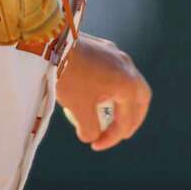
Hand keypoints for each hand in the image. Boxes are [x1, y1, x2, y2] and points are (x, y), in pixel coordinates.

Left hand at [56, 33, 151, 150]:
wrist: (50, 43)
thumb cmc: (68, 75)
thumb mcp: (79, 108)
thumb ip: (90, 128)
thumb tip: (91, 136)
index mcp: (127, 84)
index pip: (126, 119)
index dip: (112, 137)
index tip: (96, 145)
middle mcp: (127, 66)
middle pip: (140, 97)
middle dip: (132, 118)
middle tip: (122, 132)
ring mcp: (116, 53)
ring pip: (128, 81)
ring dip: (122, 100)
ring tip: (108, 114)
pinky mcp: (103, 47)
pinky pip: (115, 70)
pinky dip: (112, 86)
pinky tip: (97, 91)